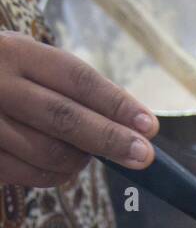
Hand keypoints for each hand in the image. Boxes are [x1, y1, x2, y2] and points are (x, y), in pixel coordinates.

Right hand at [0, 31, 158, 186]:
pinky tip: (58, 166)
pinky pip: (32, 176)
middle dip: (111, 140)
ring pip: (51, 154)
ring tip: (86, 155)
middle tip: (144, 156)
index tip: (149, 126)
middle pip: (66, 118)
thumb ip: (66, 86)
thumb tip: (129, 125)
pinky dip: (54, 175)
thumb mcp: (23, 60)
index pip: (76, 79)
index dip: (117, 104)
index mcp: (14, 52)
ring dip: (80, 161)